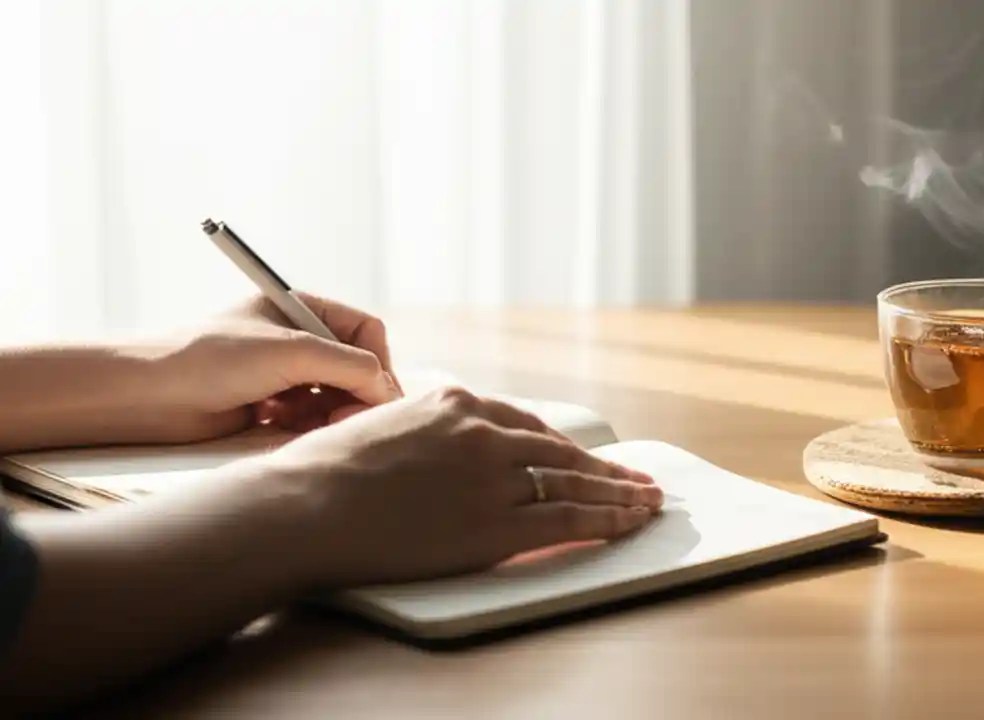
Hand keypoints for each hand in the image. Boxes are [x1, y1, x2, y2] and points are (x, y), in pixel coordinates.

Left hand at [155, 293, 402, 441]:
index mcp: (300, 307)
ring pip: (335, 396)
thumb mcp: (294, 350)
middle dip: (355, 392)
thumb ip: (352, 366)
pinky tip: (279, 423)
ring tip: (309, 421)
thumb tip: (388, 391)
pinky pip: (310, 417)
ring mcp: (281, 372)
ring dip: (329, 411)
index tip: (375, 392)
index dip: (377, 362)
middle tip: (344, 416)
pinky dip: (306, 424)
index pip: (365, 331)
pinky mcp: (269, 405)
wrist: (151, 395)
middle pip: (353, 367)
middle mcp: (294, 337)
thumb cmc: (212, 358)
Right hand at [259, 385, 662, 587]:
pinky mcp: (498, 521)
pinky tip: (629, 521)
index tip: (579, 455)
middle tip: (636, 476)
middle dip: (603, 466)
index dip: (558, 444)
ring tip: (648, 499)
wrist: (305, 506)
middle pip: (559, 449)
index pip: (523, 423)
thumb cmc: (322, 471)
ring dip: (618, 491)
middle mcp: (483, 431)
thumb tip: (420, 441)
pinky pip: (569, 517)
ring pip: (574, 480)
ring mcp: (494, 475)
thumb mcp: (375, 426)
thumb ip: (415, 428)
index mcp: (454, 401)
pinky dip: (608, 518)